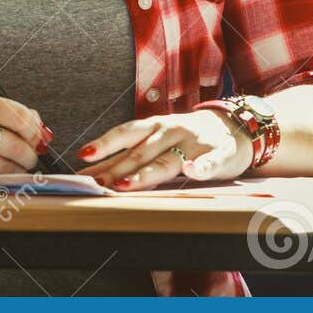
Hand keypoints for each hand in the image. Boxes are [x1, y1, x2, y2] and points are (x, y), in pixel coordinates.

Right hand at [0, 92, 49, 176]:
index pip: (21, 117)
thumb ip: (1, 112)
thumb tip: (38, 126)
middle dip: (30, 156)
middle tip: (28, 157)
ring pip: (5, 169)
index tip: (36, 137)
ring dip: (15, 171)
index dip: (35, 131)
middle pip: (18, 148)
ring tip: (10, 165)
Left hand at [76, 111, 249, 189]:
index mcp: (152, 127)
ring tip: (123, 185)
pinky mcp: (220, 154)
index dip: (103, 145)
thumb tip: (91, 171)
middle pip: (140, 152)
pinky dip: (200, 167)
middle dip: (116, 168)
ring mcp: (194, 143)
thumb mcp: (155, 141)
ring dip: (144, 174)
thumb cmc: (182, 138)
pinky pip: (210, 161)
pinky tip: (191, 171)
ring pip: (166, 160)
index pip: (123, 135)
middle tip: (96, 183)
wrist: (231, 127)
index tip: (82, 156)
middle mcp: (170, 131)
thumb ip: (127, 157)